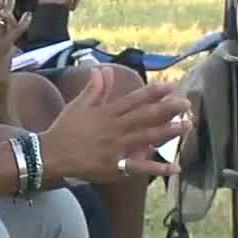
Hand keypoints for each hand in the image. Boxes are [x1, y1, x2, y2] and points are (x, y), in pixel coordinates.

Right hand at [40, 67, 192, 182]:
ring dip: (168, 132)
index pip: (134, 100)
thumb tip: (102, 69)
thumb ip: (94, 88)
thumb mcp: (77, 105)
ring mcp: (116, 148)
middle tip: (186, 104)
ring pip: (146, 138)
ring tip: (187, 126)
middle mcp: (115, 128)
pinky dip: (158, 168)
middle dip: (167, 109)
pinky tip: (175, 168)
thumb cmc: (65, 129)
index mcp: (107, 113)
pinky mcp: (115, 166)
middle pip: (145, 117)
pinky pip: (139, 167)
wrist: (50, 155)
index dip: (153, 92)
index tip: (171, 86)